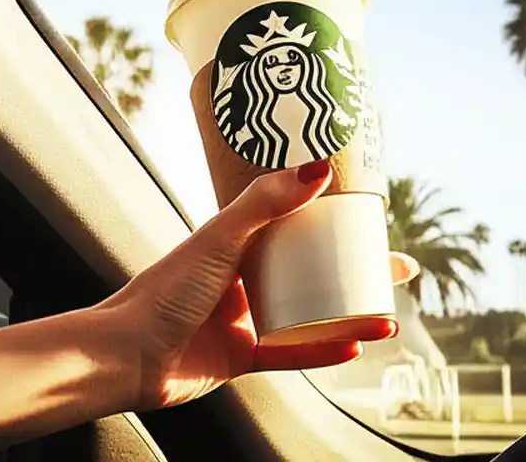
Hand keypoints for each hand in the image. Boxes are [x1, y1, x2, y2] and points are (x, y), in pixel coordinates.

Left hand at [96, 158, 419, 409]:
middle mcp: (241, 278)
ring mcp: (243, 318)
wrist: (126, 354)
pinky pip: (293, 353)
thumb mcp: (219, 237)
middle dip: (357, 271)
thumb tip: (320, 168)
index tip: (371, 215)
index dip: (333, 219)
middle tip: (399, 270)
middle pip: (312, 269)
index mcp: (234, 242)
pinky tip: (356, 345)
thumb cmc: (163, 290)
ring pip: (310, 314)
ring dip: (352, 316)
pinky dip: (324, 351)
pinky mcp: (242, 357)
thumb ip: (266, 203)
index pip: (294, 223)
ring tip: (389, 317)